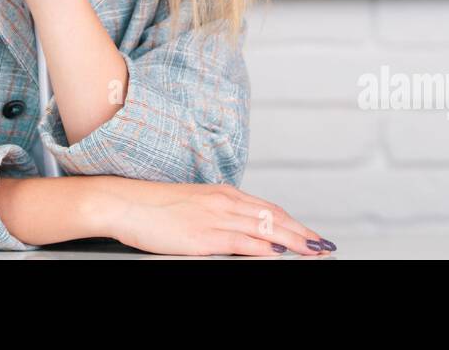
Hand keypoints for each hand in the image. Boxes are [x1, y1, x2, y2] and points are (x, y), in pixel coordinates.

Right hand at [100, 177, 336, 256]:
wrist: (124, 202)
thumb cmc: (152, 206)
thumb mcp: (193, 205)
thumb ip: (218, 214)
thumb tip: (239, 230)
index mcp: (223, 193)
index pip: (269, 208)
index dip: (294, 222)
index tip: (310, 234)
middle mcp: (224, 202)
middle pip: (275, 217)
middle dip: (302, 233)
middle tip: (323, 245)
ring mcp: (215, 217)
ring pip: (266, 229)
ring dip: (293, 241)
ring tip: (313, 251)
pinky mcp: (204, 235)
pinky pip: (242, 242)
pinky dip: (264, 248)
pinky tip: (278, 255)